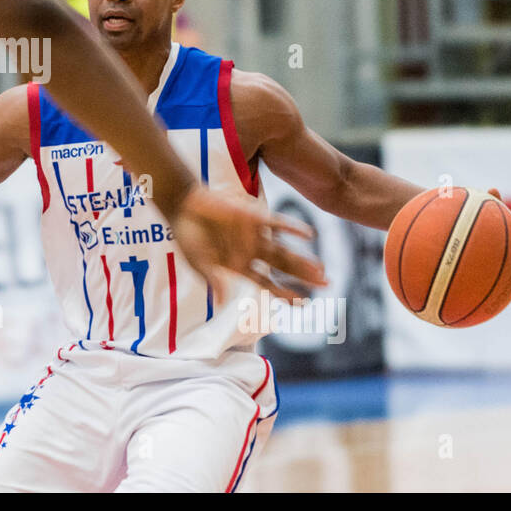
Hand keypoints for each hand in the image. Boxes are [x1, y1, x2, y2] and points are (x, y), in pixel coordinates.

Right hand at [171, 185, 325, 303]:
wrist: (184, 206)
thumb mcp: (198, 261)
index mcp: (238, 267)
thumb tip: (221, 302)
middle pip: (283, 268)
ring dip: (302, 260)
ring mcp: (253, 235)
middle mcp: (251, 252)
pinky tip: (309, 235)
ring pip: (284, 251)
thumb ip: (212, 279)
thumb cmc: (188, 236)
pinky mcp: (252, 217)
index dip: (285, 294)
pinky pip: (276, 224)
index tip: (303, 304)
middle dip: (304, 278)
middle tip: (327, 285)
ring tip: (321, 269)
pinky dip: (291, 229)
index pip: (267, 284)